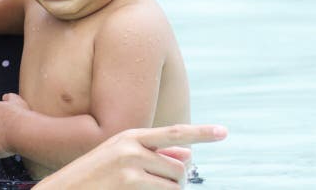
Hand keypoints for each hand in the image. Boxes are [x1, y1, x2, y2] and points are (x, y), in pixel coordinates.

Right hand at [35, 124, 226, 189]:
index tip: (224, 132)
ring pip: (174, 187)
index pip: (175, 132)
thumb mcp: (118, 159)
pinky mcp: (130, 186)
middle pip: (178, 169)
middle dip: (174, 183)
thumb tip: (188, 155)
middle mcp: (132, 148)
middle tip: (150, 189)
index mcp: (130, 136)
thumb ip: (153, 155)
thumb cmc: (91, 179)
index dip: (202, 132)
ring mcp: (131, 169)